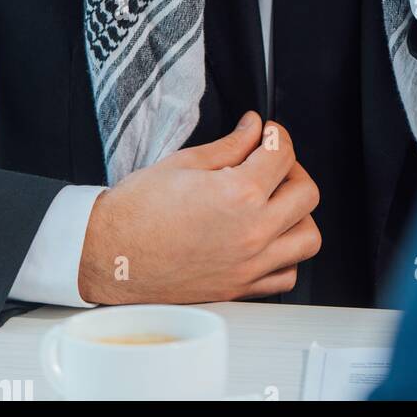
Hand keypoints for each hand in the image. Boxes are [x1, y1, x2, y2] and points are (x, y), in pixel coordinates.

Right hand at [77, 113, 320, 304]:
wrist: (108, 256)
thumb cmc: (136, 212)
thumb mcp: (185, 163)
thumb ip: (230, 145)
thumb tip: (253, 128)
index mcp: (239, 195)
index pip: (283, 153)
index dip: (275, 134)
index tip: (265, 134)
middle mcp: (251, 233)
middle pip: (306, 193)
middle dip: (292, 170)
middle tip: (270, 164)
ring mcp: (248, 265)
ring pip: (308, 237)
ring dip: (298, 215)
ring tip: (273, 202)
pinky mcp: (239, 288)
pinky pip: (286, 274)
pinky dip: (286, 255)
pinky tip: (266, 238)